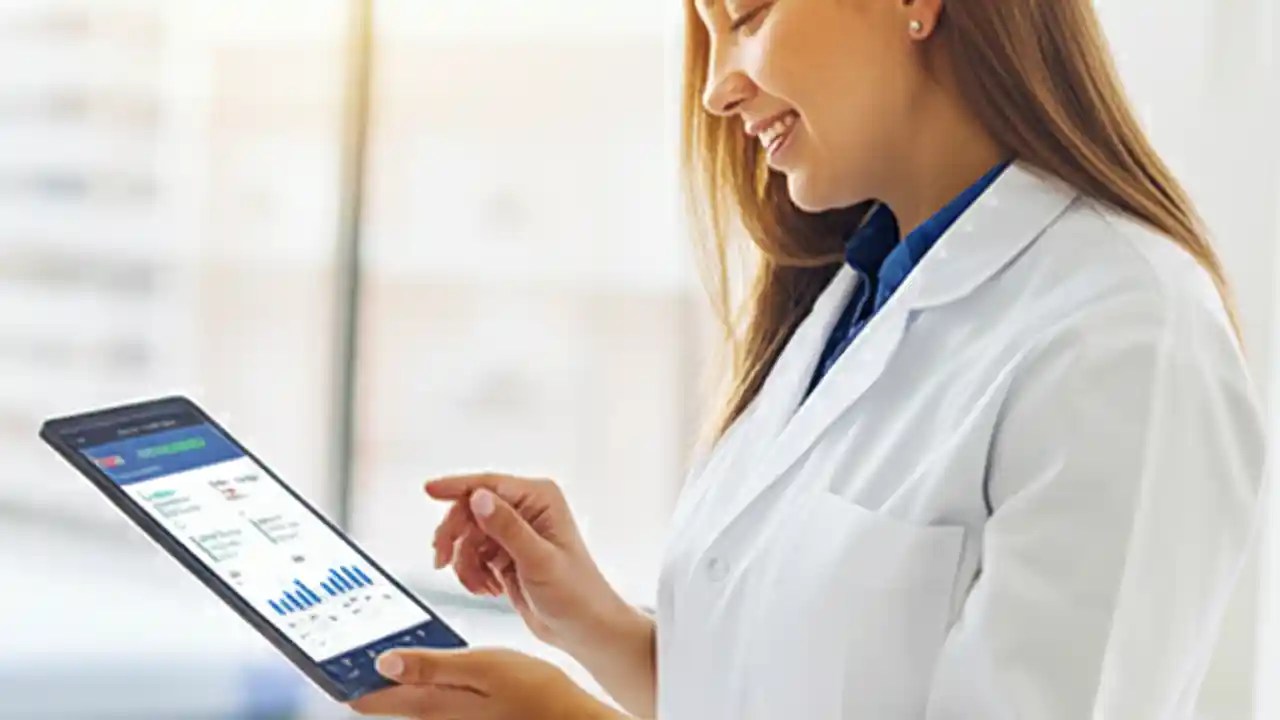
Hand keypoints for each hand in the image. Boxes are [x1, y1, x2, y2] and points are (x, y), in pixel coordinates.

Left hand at [348, 648, 625, 719]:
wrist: (568, 719)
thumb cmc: (533, 691)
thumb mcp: (482, 668)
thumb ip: (432, 666)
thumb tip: (382, 662)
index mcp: (432, 705)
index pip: (369, 699)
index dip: (341, 678)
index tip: (319, 656)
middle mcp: (433, 716)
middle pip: (381, 697)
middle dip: (359, 670)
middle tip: (339, 639)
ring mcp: (448, 717)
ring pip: (401, 694)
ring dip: (384, 670)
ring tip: (370, 638)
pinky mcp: (462, 713)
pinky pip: (424, 694)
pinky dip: (412, 673)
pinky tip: (416, 652)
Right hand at [428, 473, 630, 654]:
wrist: (583, 629)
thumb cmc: (576, 594)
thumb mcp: (538, 560)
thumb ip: (507, 528)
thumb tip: (480, 498)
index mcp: (540, 499)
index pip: (488, 484)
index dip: (456, 488)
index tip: (429, 490)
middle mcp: (526, 510)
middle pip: (470, 510)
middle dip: (454, 536)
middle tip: (442, 560)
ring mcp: (515, 533)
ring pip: (467, 536)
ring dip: (464, 562)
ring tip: (478, 585)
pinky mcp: (506, 554)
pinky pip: (472, 555)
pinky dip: (472, 573)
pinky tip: (486, 589)